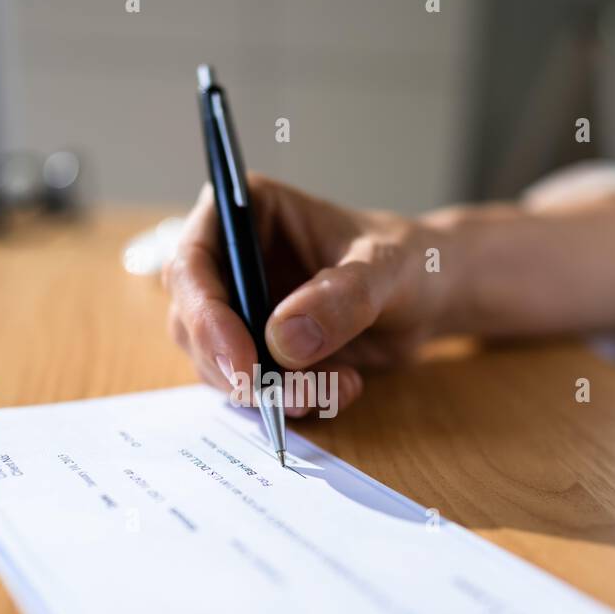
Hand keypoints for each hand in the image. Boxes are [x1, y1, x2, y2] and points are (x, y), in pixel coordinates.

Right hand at [162, 174, 450, 415]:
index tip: (243, 364)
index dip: (204, 316)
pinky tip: (342, 387)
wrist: (424, 299)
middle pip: (190, 323)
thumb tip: (283, 339)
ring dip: (269, 391)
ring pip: (217, 365)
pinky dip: (290, 401)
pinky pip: (251, 389)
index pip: (191, 263)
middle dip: (236, 368)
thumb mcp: (386, 270)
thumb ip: (341, 297)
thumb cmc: (405, 261)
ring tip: (336, 387)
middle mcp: (230, 261)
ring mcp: (238, 309)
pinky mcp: (255, 351)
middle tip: (291, 395)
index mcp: (247, 212)